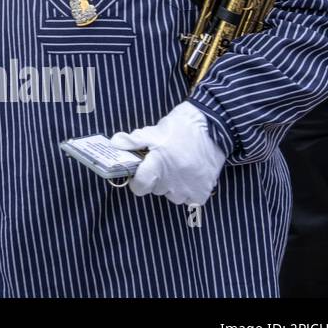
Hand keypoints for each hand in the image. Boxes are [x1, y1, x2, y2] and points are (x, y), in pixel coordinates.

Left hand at [109, 101, 224, 206]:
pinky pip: (190, 200)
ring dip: (172, 187)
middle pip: (155, 190)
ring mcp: (188, 188)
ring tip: (178, 168)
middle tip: (164, 163)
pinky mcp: (202, 192)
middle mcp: (171, 181)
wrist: (212, 127)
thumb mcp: (154, 131)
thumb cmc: (181, 128)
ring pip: (172, 197)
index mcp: (157, 165)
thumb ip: (133, 140)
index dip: (137, 181)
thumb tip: (114, 143)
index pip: (139, 186)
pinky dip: (189, 192)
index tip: (140, 173)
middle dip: (156, 179)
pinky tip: (190, 177)